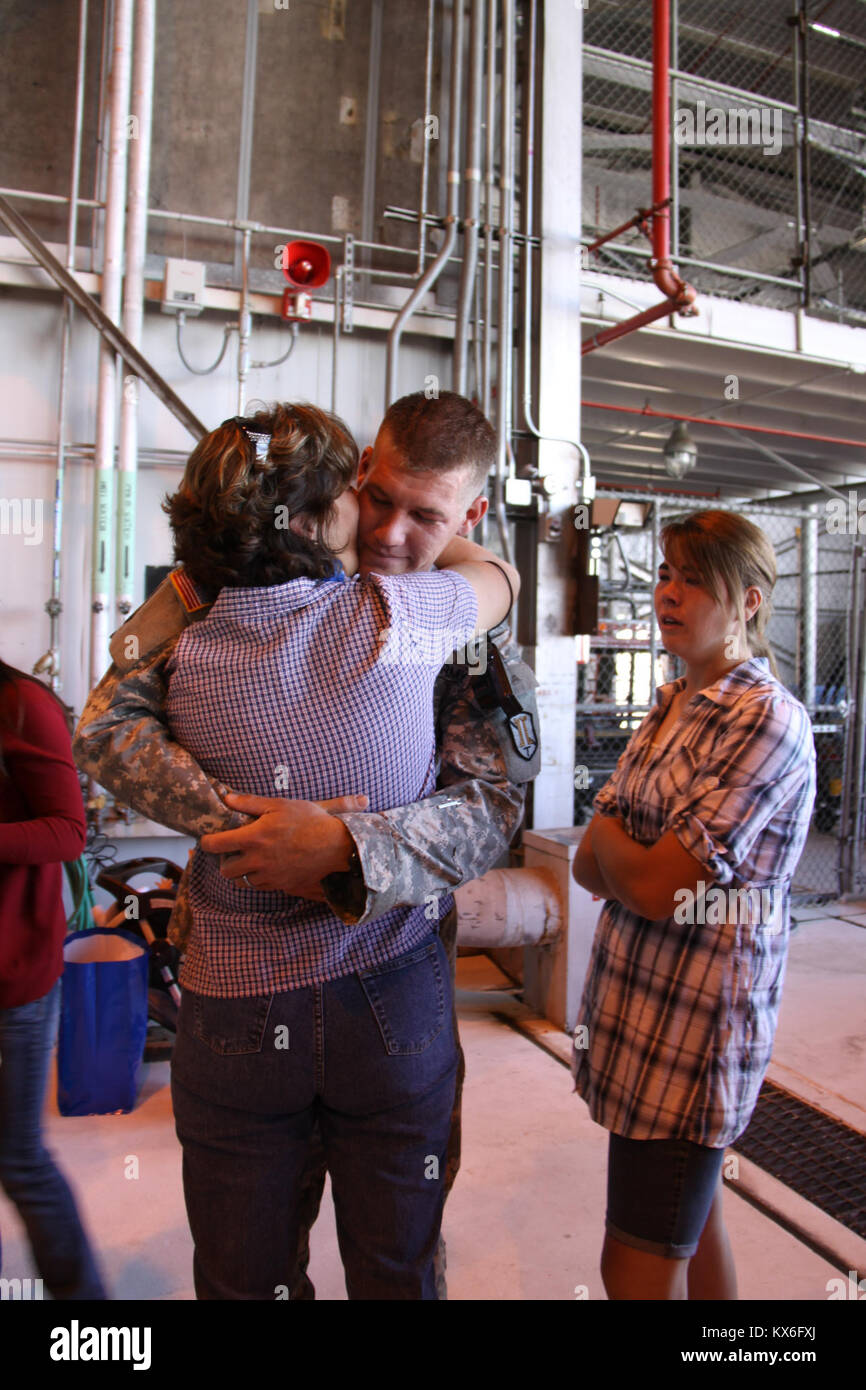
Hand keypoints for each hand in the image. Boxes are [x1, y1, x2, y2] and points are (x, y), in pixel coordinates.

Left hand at [200, 792, 368, 896]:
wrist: (336, 845)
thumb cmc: (309, 820)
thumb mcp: (279, 805)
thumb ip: (250, 803)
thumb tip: (227, 798)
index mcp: (253, 838)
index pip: (216, 845)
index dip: (206, 842)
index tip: (208, 839)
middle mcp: (257, 860)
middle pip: (225, 870)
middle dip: (224, 861)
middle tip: (232, 851)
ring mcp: (270, 875)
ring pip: (242, 881)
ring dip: (241, 871)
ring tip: (249, 859)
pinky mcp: (281, 884)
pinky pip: (261, 886)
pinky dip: (258, 878)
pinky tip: (266, 866)